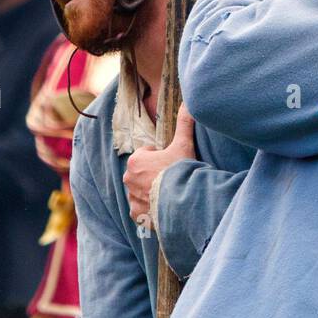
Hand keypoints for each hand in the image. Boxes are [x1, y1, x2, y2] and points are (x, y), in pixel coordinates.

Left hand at [124, 104, 196, 226]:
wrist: (182, 201)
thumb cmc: (180, 171)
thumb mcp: (184, 145)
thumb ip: (184, 124)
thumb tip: (189, 103)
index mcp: (136, 161)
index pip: (147, 155)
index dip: (161, 157)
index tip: (172, 162)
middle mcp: (128, 179)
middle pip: (143, 173)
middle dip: (154, 175)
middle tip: (172, 178)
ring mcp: (132, 198)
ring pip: (142, 191)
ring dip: (153, 191)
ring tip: (170, 193)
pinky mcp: (137, 214)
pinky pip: (143, 209)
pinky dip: (151, 209)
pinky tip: (165, 206)